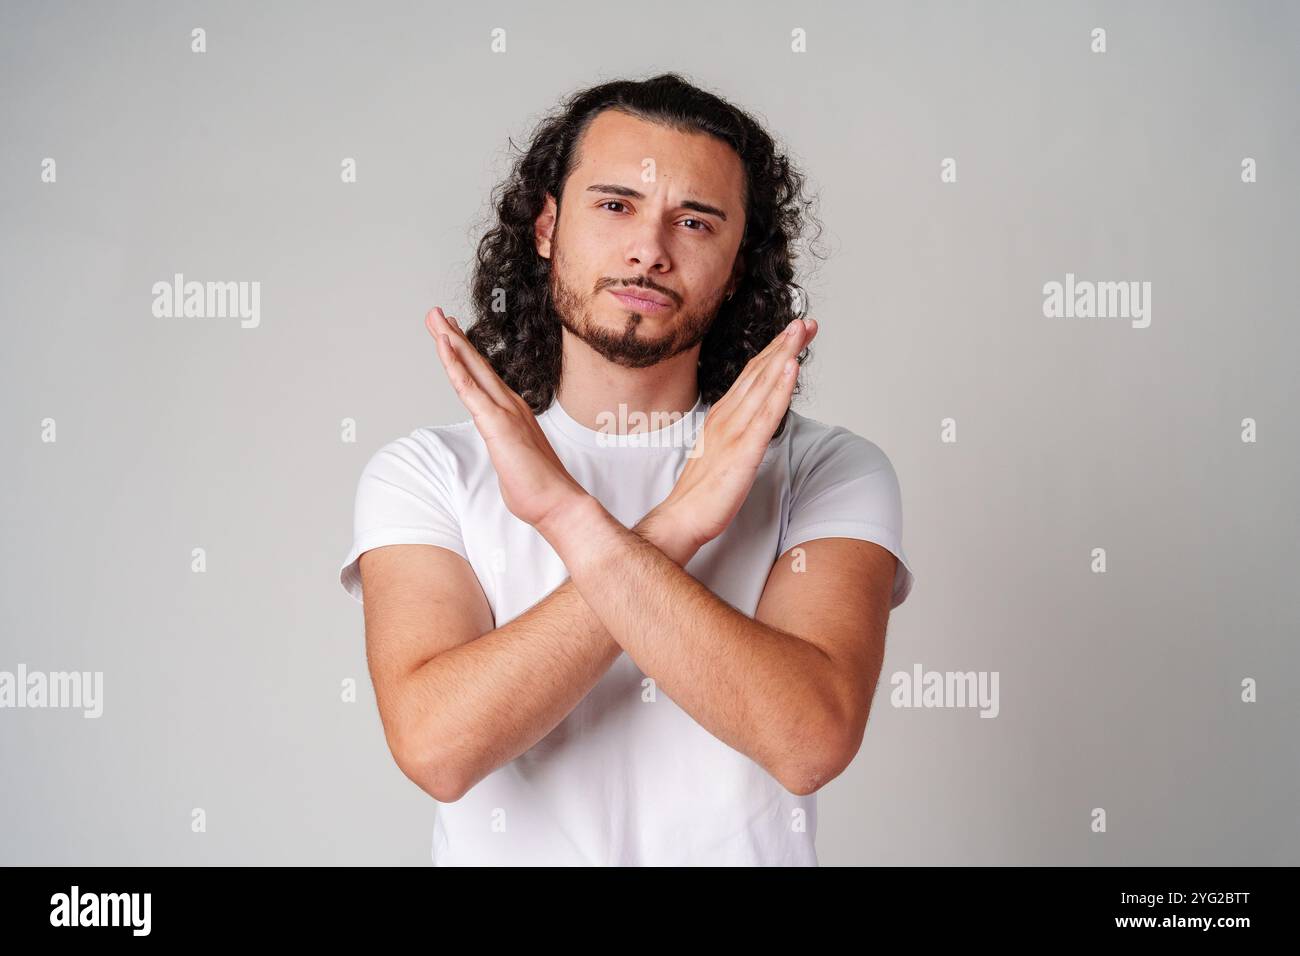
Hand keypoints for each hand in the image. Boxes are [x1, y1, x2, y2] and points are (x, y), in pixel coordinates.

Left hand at [425, 306, 589, 529]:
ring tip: (434, 318)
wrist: (559, 502)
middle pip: (476, 364)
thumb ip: (508, 451)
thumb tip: (505, 454)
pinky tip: (443, 345)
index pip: (484, 378)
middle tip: (436, 314)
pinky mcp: (496, 422)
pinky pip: (468, 387)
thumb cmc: (540, 490)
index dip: (467, 355)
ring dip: (450, 340)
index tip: (452, 336)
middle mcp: (511, 405)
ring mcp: (505, 410)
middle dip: (453, 337)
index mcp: (514, 413)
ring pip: (471, 367)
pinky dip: (454, 363)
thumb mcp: (516, 463)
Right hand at [655, 317, 818, 548]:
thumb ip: (736, 431)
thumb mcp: (720, 450)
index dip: (773, 351)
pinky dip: (780, 388)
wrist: (682, 516)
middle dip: (783, 344)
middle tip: (803, 322)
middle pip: (759, 372)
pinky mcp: (744, 450)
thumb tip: (753, 420)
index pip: (751, 375)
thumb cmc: (701, 489)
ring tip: (800, 331)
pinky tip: (791, 367)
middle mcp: (728, 416)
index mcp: (723, 415)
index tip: (792, 334)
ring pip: (764, 385)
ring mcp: (735, 431)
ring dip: (784, 355)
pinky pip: (767, 415)